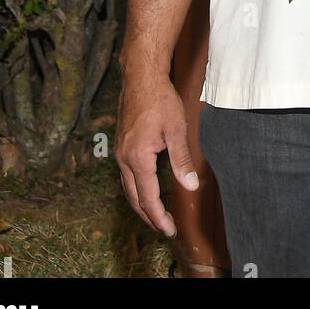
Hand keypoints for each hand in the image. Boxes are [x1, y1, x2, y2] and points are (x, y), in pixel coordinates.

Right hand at [115, 68, 199, 237]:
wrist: (140, 78)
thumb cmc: (160, 100)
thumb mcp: (176, 129)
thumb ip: (181, 160)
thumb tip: (190, 185)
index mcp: (138, 158)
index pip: (147, 198)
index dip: (159, 217)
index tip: (170, 230)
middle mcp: (124, 159)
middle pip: (134, 198)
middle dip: (149, 216)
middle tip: (165, 228)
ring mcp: (119, 152)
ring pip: (128, 188)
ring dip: (141, 204)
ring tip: (156, 215)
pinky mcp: (120, 145)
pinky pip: (126, 175)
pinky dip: (136, 189)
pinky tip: (145, 189)